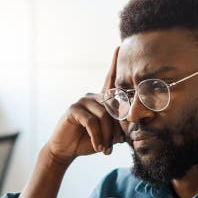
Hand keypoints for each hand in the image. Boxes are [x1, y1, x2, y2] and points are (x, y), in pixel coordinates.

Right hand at [45, 47, 125, 164]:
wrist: (66, 150)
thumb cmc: (88, 142)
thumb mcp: (107, 135)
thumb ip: (118, 128)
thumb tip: (131, 124)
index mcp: (101, 100)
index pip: (110, 81)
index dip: (114, 65)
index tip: (119, 48)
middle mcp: (92, 97)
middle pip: (114, 107)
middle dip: (116, 129)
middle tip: (115, 145)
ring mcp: (82, 101)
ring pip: (103, 115)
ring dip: (107, 135)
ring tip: (105, 149)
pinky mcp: (74, 109)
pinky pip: (91, 121)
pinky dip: (96, 136)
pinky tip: (97, 146)